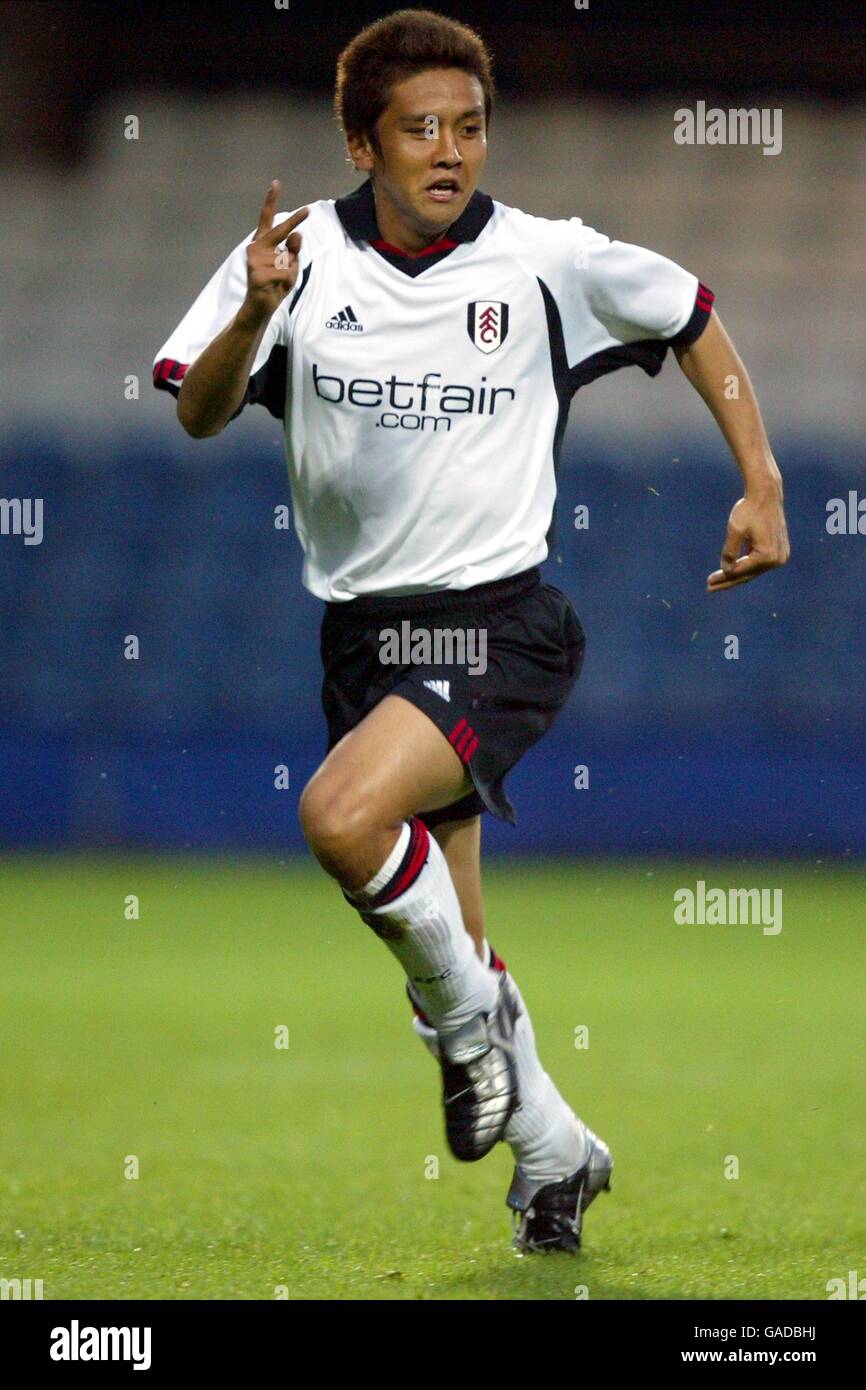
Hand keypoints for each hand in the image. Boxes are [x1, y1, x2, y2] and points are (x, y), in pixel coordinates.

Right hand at [243, 180, 308, 319]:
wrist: (260, 307)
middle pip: (280, 231)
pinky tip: (276, 288)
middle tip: (308, 209)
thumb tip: (298, 234)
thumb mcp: (289, 265)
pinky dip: (287, 282)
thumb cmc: (275, 284)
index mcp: (262, 243)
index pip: (267, 219)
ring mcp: (256, 260)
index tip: (276, 183)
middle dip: (294, 221)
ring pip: (288, 259)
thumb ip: (293, 250)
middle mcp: (256, 247)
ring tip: (279, 282)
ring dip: (290, 272)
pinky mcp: (259, 274)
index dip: (271, 201)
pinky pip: (286, 273)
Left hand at [707, 490, 789, 591]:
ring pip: (753, 570)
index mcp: (768, 555)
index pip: (741, 571)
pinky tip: (730, 571)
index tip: (708, 583)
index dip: (724, 578)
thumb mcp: (735, 529)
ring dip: (735, 575)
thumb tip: (726, 571)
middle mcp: (778, 559)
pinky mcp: (779, 551)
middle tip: (709, 587)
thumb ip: (730, 551)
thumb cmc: (749, 509)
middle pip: (748, 574)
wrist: (766, 493)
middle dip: (728, 581)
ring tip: (717, 581)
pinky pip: (758, 563)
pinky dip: (744, 566)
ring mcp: (780, 556)